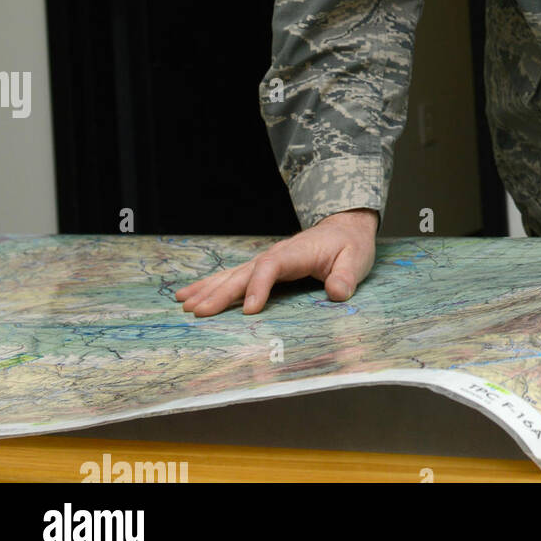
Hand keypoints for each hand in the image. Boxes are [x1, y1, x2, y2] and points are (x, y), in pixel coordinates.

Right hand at [173, 208, 378, 316]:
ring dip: (209, 288)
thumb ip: (346, 276)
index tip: (249, 310)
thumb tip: (337, 293)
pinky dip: (212, 284)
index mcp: (297, 252)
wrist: (345, 227)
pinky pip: (235, 275)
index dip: (258, 287)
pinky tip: (191, 294)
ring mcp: (268, 260)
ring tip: (184, 304)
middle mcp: (277, 254)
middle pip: (244, 272)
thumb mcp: (356, 260)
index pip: (272, 267)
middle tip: (199, 313)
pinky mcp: (264, 267)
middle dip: (221, 293)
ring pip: (234, 273)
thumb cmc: (350, 245)